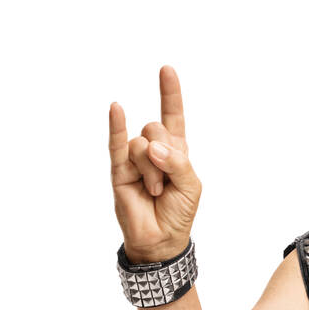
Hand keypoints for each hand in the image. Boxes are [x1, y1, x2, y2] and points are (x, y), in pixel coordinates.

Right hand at [109, 65, 201, 262]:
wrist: (160, 240)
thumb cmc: (178, 212)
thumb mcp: (191, 185)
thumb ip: (178, 161)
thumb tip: (151, 147)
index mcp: (175, 151)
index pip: (173, 117)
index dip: (170, 94)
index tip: (166, 69)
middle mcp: (154, 150)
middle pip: (155, 128)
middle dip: (164, 154)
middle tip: (165, 183)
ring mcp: (135, 159)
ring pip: (141, 144)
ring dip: (151, 170)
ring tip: (153, 190)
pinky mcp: (119, 171)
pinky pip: (117, 144)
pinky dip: (117, 126)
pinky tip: (116, 108)